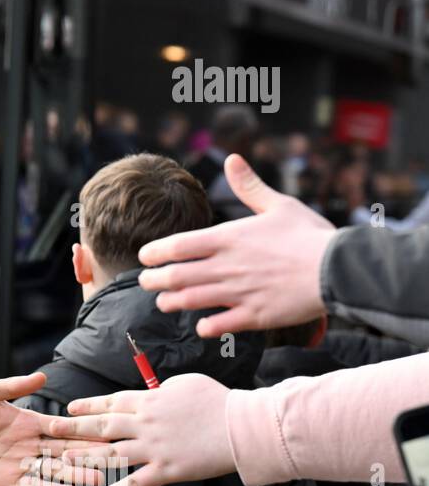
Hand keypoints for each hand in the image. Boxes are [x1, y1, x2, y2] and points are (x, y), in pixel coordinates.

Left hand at [0, 373, 107, 485]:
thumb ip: (11, 387)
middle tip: (115, 460)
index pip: (61, 427)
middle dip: (88, 456)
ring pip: (53, 471)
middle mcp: (27, 444)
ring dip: (75, 476)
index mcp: (26, 421)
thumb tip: (42, 376)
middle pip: (64, 452)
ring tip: (98, 480)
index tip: (108, 432)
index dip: (83, 430)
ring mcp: (18, 464)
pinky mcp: (5, 482)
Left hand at [48, 374, 234, 485]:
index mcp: (149, 401)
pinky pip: (138, 483)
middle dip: (74, 428)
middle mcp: (145, 424)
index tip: (69, 408)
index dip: (88, 406)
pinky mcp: (168, 471)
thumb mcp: (185, 383)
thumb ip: (162, 389)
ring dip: (86, 458)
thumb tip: (151, 391)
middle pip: (103, 426)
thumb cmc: (217, 400)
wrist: (241, 427)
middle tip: (50, 428)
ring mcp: (155, 449)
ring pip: (113, 454)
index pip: (110, 402)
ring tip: (64, 461)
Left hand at [137, 154, 335, 337]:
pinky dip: (205, 326)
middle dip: (154, 281)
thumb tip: (232, 159)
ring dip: (171, 302)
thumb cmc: (311, 234)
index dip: (155, 252)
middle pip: (176, 276)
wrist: (340, 268)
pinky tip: (200, 325)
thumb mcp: (279, 204)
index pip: (177, 245)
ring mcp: (239, 292)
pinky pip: (220, 324)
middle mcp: (227, 266)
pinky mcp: (255, 316)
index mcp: (229, 238)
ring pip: (191, 300)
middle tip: (146, 282)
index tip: (146, 256)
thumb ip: (249, 186)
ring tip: (164, 303)